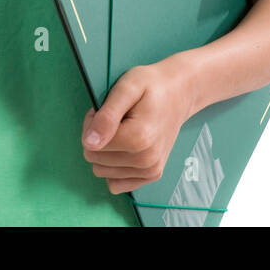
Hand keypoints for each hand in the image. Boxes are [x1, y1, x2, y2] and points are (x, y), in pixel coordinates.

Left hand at [82, 56, 196, 194]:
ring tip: (122, 129)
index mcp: (139, 137)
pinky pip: (115, 184)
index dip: (93, 123)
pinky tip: (125, 148)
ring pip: (102, 171)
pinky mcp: (152, 174)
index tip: (106, 109)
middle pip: (94, 159)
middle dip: (98, 137)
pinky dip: (114, 167)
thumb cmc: (153, 86)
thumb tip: (89, 143)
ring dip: (106, 150)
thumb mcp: (127, 87)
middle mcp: (146, 159)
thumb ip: (107, 115)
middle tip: (116, 118)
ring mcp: (150, 169)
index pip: (91, 145)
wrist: (180, 92)